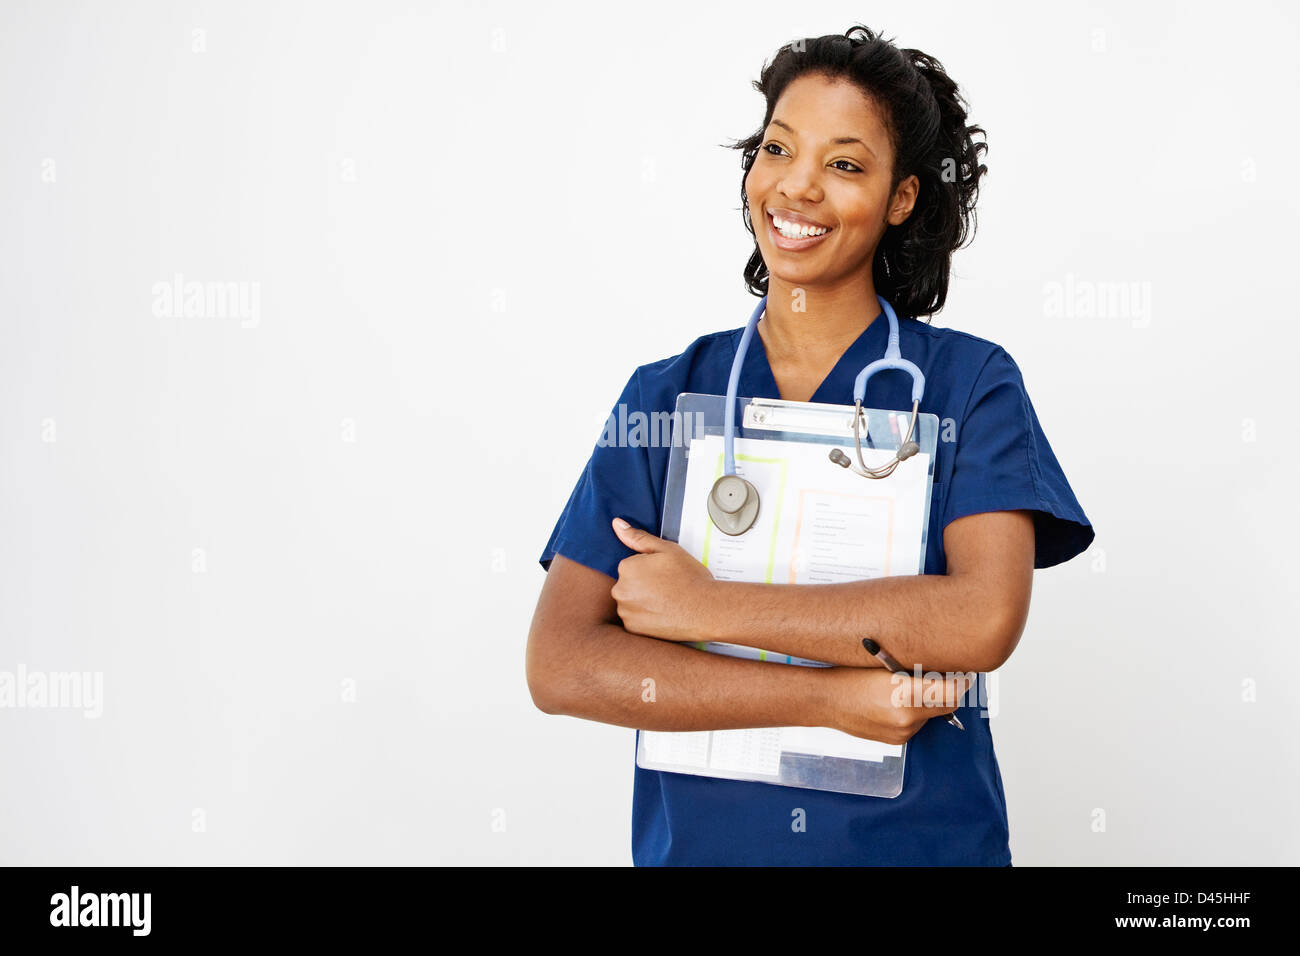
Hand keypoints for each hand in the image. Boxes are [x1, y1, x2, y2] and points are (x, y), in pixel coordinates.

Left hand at [610, 517, 717, 641]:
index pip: (630, 566)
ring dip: (643, 602)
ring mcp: (625, 612)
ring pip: (630, 603)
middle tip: (667, 589)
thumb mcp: (667, 549)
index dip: (649, 570)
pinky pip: (634, 620)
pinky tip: (662, 614)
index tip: (665, 575)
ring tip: (666, 602)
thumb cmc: (689, 578)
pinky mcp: (633, 629)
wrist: (706, 610)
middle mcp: (620, 590)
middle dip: (643, 586)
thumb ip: (638, 537)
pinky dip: (645, 618)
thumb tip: (616, 523)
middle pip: (628, 585)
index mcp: (626, 568)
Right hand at [822, 668, 972, 744]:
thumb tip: (945, 668)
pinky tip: (893, 703)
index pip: (952, 691)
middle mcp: (907, 717)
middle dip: (948, 691)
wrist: (825, 701)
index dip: (962, 681)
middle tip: (941, 675)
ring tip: (904, 688)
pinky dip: (913, 713)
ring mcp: (902, 733)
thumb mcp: (886, 665)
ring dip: (928, 702)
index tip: (965, 674)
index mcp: (905, 692)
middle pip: (948, 705)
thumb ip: (917, 669)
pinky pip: (917, 724)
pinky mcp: (897, 741)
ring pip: (932, 715)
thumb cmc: (850, 676)